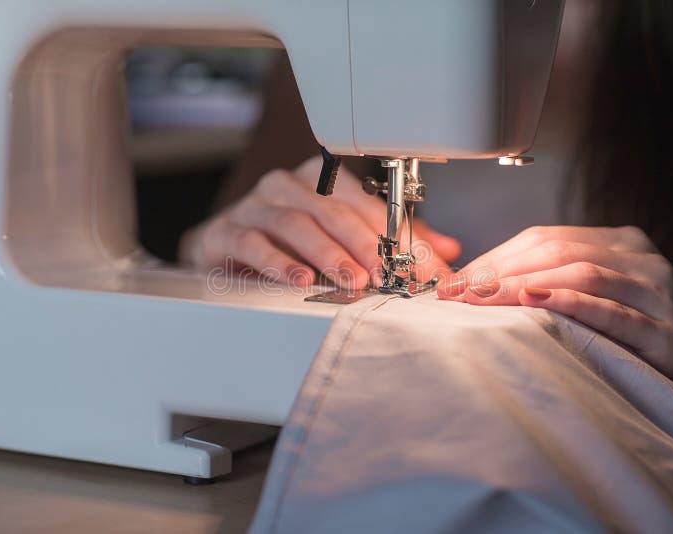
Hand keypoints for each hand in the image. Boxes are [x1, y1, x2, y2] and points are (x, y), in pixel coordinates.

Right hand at [180, 156, 460, 288]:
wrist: (224, 249)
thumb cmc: (288, 242)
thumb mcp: (343, 238)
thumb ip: (393, 242)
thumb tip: (447, 252)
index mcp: (321, 180)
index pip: (365, 203)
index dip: (397, 234)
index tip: (421, 267)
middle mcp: (288, 186)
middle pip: (333, 210)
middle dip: (365, 244)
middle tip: (386, 273)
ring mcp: (255, 206)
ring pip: (297, 224)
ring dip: (328, 255)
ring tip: (351, 280)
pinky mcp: (226, 231)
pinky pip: (254, 242)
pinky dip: (279, 262)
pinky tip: (300, 279)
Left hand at [438, 225, 672, 416]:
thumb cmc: (653, 332)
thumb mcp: (607, 295)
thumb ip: (559, 283)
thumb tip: (485, 289)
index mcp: (619, 243)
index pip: (542, 238)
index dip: (492, 257)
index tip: (452, 280)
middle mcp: (637, 259)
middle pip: (553, 250)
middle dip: (496, 270)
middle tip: (453, 292)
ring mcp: (654, 291)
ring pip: (579, 271)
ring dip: (521, 282)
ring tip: (479, 297)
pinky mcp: (665, 331)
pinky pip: (612, 309)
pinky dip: (570, 302)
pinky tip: (535, 299)